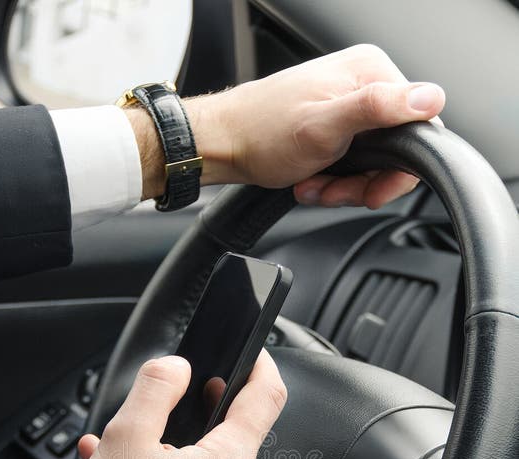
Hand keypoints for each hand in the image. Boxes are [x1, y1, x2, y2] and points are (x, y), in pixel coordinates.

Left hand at [128, 45, 444, 209]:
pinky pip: (352, 167)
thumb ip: (378, 110)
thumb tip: (430, 99)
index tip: (369, 190)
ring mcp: (350, 108)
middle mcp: (364, 85)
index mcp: (370, 71)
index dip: (396, 169)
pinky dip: (332, 183)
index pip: (418, 127)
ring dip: (343, 187)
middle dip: (362, 182)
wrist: (224, 145)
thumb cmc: (262, 132)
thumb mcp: (324, 126)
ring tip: (314, 184)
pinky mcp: (336, 129)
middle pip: (394, 151)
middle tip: (332, 189)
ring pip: (372, 166)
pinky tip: (310, 181)